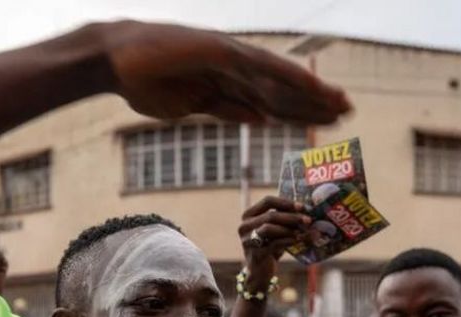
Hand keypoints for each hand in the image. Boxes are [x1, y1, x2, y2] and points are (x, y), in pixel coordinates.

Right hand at [101, 21, 350, 124]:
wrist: (114, 61)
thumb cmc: (144, 82)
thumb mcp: (192, 105)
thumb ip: (226, 109)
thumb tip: (258, 118)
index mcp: (226, 82)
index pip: (270, 100)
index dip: (298, 111)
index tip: (324, 122)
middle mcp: (234, 67)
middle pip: (282, 90)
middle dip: (314, 103)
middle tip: (346, 112)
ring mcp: (229, 58)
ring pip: (279, 80)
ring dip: (311, 93)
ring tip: (341, 103)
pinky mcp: (221, 51)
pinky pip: (261, 68)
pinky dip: (288, 78)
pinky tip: (313, 87)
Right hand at [238, 197, 310, 287]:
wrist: (260, 271)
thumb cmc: (269, 246)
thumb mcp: (275, 230)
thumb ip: (284, 219)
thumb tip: (307, 212)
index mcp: (248, 215)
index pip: (267, 201)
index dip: (286, 203)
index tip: (302, 207)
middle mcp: (244, 226)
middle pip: (270, 215)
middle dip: (291, 217)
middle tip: (308, 220)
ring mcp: (247, 240)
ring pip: (269, 228)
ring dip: (289, 229)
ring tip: (304, 231)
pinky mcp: (255, 253)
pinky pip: (274, 244)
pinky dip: (288, 240)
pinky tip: (299, 240)